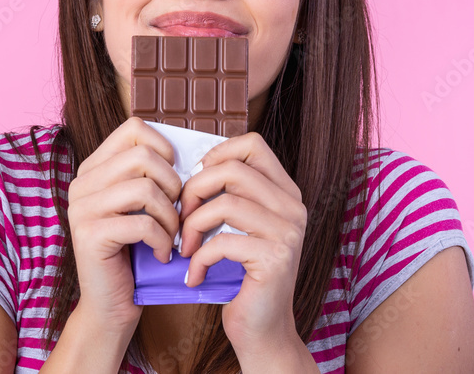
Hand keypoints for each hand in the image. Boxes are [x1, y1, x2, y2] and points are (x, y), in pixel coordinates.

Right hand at [66, 117, 181, 328]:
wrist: (112, 305)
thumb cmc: (136, 251)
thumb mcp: (144, 206)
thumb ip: (154, 175)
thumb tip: (192, 151)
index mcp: (95, 168)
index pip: (134, 129)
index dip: (165, 149)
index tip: (175, 180)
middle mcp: (82, 182)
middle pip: (143, 157)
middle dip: (173, 185)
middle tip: (178, 213)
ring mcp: (81, 208)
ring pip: (145, 189)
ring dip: (170, 216)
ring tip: (172, 235)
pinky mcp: (89, 235)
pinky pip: (142, 224)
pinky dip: (162, 240)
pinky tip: (163, 254)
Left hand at [177, 132, 307, 353]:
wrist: (262, 329)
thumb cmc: (242, 275)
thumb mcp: (239, 227)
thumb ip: (228, 194)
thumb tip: (191, 167)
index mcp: (285, 192)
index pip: (252, 144)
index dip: (217, 155)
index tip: (195, 180)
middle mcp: (293, 207)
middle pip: (233, 169)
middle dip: (195, 190)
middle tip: (181, 217)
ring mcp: (287, 233)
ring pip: (225, 204)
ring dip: (192, 227)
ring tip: (185, 247)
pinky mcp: (275, 259)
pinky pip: (222, 243)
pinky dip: (198, 259)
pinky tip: (193, 274)